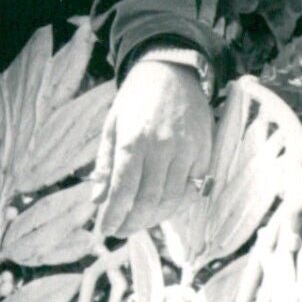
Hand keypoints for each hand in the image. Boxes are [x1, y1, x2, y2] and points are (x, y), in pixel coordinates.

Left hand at [92, 59, 213, 236]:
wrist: (172, 70)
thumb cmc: (136, 98)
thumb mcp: (112, 125)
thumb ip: (104, 164)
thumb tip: (98, 201)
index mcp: (133, 140)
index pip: (122, 190)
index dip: (113, 215)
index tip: (105, 229)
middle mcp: (162, 147)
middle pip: (147, 200)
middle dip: (131, 223)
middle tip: (120, 230)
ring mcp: (187, 150)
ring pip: (171, 200)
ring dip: (153, 219)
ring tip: (138, 223)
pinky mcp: (204, 152)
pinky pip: (192, 190)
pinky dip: (176, 206)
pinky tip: (162, 210)